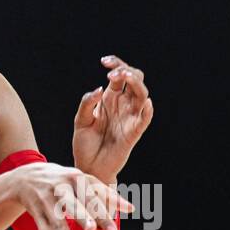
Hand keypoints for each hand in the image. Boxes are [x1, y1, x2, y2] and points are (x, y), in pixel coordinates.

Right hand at [0, 162, 133, 229]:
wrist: (25, 176)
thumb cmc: (63, 181)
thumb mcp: (82, 180)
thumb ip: (106, 194)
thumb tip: (131, 209)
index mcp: (77, 179)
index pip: (93, 197)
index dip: (103, 211)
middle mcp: (61, 188)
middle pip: (74, 206)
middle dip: (83, 218)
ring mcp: (47, 200)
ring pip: (57, 222)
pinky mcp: (36, 212)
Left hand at [72, 54, 153, 185]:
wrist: (88, 167)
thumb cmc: (84, 144)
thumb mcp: (80, 120)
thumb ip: (87, 103)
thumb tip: (101, 88)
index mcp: (110, 99)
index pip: (120, 76)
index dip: (116, 64)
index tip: (104, 62)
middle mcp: (123, 106)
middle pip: (135, 80)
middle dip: (127, 71)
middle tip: (113, 73)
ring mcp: (129, 118)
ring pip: (142, 95)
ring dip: (137, 84)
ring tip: (125, 77)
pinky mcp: (133, 132)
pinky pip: (145, 119)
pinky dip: (148, 110)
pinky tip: (146, 103)